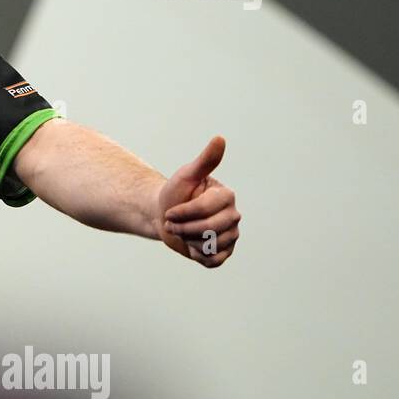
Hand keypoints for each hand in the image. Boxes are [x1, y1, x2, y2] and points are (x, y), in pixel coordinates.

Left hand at [155, 136, 240, 267]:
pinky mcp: (225, 252)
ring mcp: (232, 235)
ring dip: (188, 241)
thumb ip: (204, 161)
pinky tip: (192, 244)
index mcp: (226, 196)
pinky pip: (212, 260)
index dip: (182, 213)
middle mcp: (233, 215)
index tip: (170, 211)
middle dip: (183, 228)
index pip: (205, 210)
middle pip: (208, 230)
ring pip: (209, 246)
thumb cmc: (175, 193)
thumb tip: (220, 138)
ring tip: (183, 231)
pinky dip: (197, 254)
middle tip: (173, 223)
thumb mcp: (186, 176)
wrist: (165, 217)